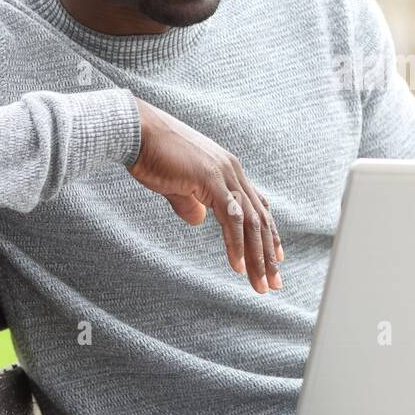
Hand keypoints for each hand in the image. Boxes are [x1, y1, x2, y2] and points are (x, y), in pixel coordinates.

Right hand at [126, 97, 283, 293]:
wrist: (137, 132)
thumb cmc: (152, 155)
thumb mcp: (175, 185)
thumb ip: (190, 202)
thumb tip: (198, 219)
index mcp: (227, 170)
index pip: (257, 207)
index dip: (269, 233)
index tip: (277, 258)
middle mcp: (232, 171)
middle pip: (260, 219)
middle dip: (268, 254)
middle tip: (275, 282)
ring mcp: (224, 174)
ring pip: (251, 222)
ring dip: (258, 257)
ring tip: (261, 283)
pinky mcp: (211, 180)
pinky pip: (231, 219)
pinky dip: (236, 245)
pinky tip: (239, 266)